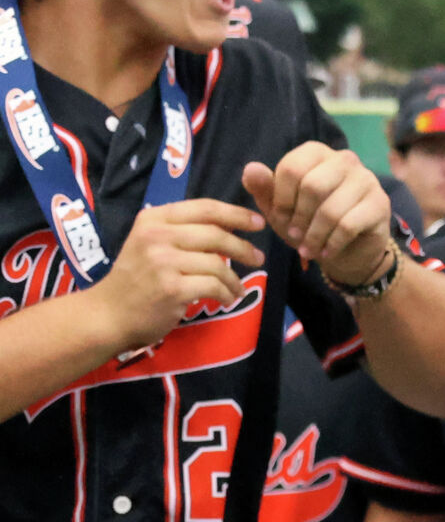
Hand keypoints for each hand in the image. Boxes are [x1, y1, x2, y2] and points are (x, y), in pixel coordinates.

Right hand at [88, 199, 264, 351]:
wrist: (108, 314)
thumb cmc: (136, 278)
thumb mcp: (151, 243)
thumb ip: (184, 231)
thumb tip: (231, 226)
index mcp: (153, 219)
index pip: (204, 208)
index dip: (236, 214)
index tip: (258, 222)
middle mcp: (156, 236)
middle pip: (216, 234)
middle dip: (243, 247)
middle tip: (258, 258)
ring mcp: (163, 262)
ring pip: (218, 264)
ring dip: (234, 279)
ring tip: (237, 288)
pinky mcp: (172, 289)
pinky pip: (214, 286)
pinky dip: (227, 293)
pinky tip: (227, 298)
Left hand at [244, 143, 390, 283]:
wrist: (348, 250)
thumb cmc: (310, 224)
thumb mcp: (281, 209)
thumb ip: (264, 189)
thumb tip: (251, 169)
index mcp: (317, 153)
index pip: (292, 168)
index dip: (281, 199)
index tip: (281, 217)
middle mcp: (345, 159)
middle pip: (312, 186)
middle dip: (299, 218)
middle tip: (294, 235)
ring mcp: (366, 180)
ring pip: (331, 209)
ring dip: (314, 236)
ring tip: (308, 249)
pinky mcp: (380, 204)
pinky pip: (349, 225)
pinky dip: (331, 244)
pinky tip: (326, 252)